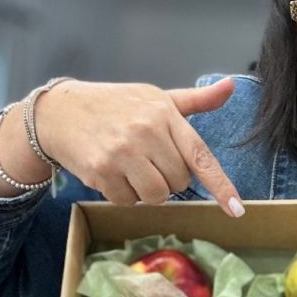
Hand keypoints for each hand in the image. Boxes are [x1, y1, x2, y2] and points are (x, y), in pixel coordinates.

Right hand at [36, 77, 243, 215]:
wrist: (59, 112)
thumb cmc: (115, 105)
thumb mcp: (156, 98)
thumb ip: (195, 100)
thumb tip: (231, 87)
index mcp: (165, 115)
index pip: (200, 156)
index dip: (221, 186)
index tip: (237, 209)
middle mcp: (146, 132)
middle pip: (179, 182)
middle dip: (168, 178)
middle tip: (147, 159)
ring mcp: (122, 153)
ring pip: (156, 195)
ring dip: (147, 190)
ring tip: (131, 168)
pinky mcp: (101, 171)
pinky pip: (128, 201)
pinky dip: (123, 194)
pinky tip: (112, 173)